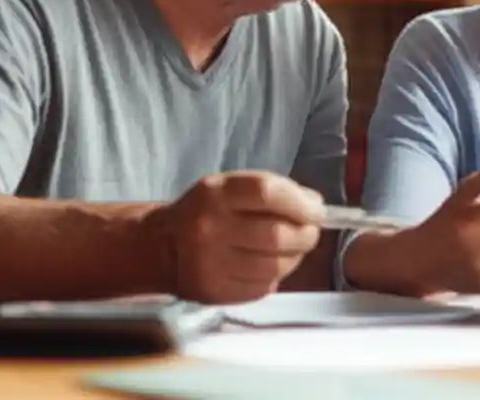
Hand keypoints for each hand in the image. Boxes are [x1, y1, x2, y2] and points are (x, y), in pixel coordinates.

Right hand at [152, 171, 325, 302]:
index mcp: (216, 193)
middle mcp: (209, 227)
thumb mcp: (231, 188)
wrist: (162, 246)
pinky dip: (275, 276)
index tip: (317, 211)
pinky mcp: (215, 291)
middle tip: (309, 233)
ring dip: (294, 258)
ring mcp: (210, 263)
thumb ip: (273, 191)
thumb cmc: (208, 212)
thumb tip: (315, 206)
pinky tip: (268, 266)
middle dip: (305, 235)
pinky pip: (263, 286)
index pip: (268, 193)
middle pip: (277, 235)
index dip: (301, 204)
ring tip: (291, 249)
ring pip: (275, 265)